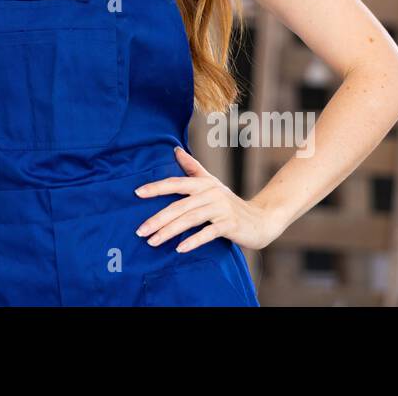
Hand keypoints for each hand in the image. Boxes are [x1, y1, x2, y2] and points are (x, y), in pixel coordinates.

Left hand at [134, 146, 283, 252]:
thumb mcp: (211, 183)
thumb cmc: (229, 202)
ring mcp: (220, 209)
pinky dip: (193, 240)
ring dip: (169, 231)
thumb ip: (192, 167)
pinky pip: (208, 233)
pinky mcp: (229, 225)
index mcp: (203, 184)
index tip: (137, 193)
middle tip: (140, 231)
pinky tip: (179, 248)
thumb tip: (175, 150)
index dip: (156, 187)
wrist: (260, 219)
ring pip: (189, 219)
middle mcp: (210, 193)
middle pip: (179, 205)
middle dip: (157, 219)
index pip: (175, 183)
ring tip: (152, 241)